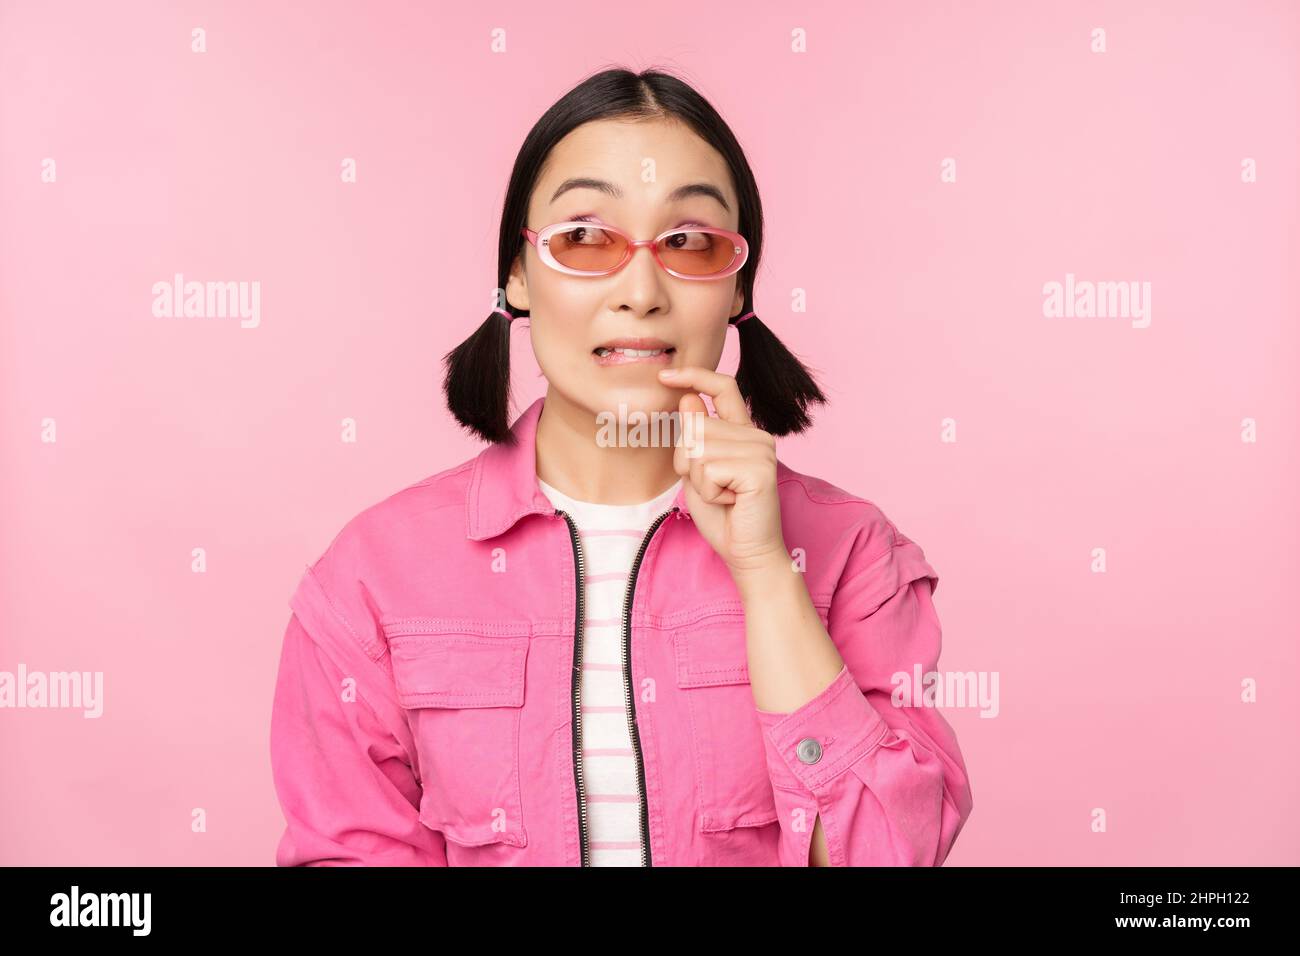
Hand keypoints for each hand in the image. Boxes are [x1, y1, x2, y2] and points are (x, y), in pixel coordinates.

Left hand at [657, 365, 788, 576]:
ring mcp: (760, 449)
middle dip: (686, 461)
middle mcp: (756, 435)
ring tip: (722, 495)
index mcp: (743, 431)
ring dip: (698, 479)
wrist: (746, 553)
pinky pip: (708, 468)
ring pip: (697, 447)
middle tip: (711, 487)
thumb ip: (693, 438)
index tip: (664, 375)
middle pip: (694, 426)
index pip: (722, 387)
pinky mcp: (758, 468)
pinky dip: (708, 491)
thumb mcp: (696, 472)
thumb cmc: (721, 516)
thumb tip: (687, 398)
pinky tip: (729, 502)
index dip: (694, 375)